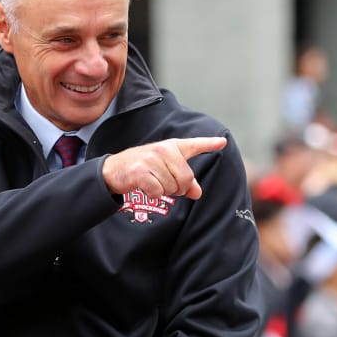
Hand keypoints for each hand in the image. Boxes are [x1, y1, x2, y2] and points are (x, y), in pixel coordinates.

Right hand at [101, 137, 226, 199]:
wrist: (113, 169)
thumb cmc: (142, 168)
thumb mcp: (165, 170)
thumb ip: (184, 180)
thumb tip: (197, 193)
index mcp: (171, 147)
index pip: (193, 145)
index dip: (209, 143)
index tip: (222, 142)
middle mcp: (163, 150)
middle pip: (186, 178)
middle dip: (178, 188)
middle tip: (165, 184)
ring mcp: (151, 160)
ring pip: (172, 187)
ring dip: (164, 192)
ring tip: (153, 183)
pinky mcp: (140, 172)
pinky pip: (158, 192)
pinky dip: (153, 195)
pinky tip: (145, 187)